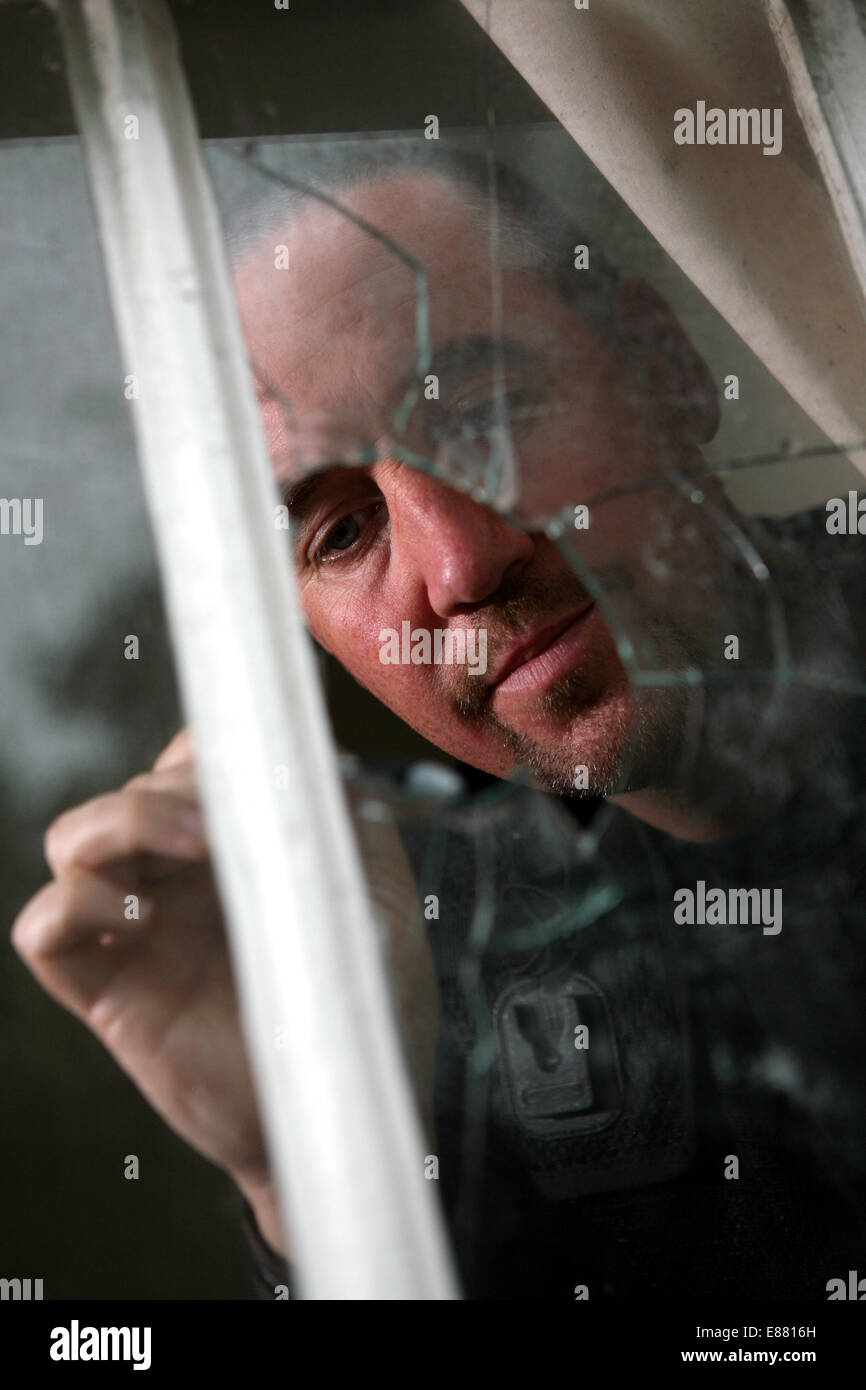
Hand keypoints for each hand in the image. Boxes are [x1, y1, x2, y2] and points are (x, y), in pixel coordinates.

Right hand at [11, 730, 438, 1256]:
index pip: (181, 764)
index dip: (202, 754)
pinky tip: (139, 919)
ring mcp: (136, 934)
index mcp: (233, 851)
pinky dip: (71, 905)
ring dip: (122, 820)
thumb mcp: (380, 895)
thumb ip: (347, 822)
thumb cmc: (368, 1004)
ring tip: (195, 847)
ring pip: (72, 839)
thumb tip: (314, 758)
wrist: (348, 1106)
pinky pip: (43, 931)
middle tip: (229, 822)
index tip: (252, 777)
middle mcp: (175, 882)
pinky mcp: (111, 994)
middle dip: (174, 787)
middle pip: (128, 791)